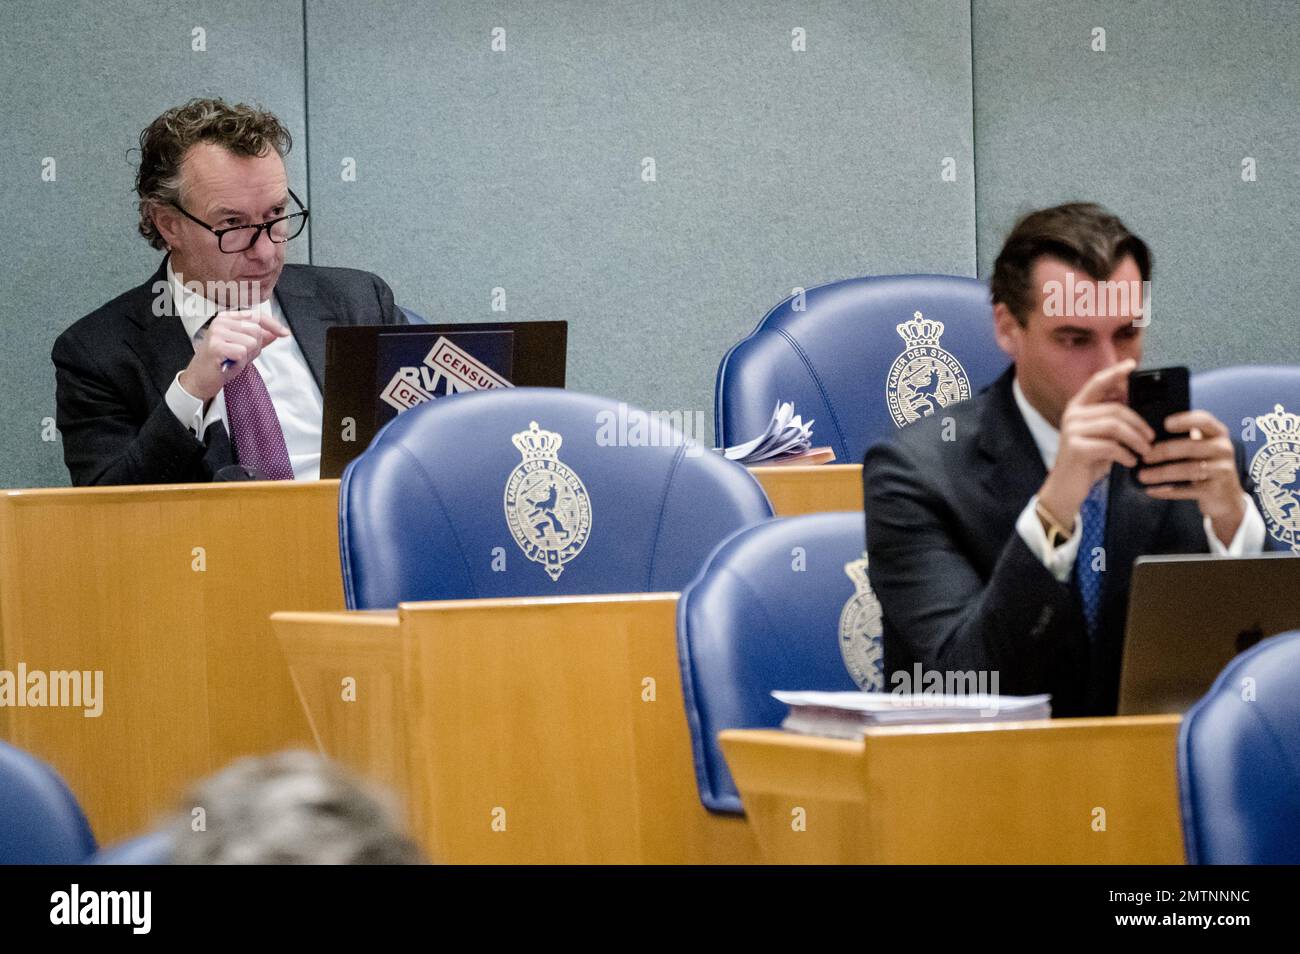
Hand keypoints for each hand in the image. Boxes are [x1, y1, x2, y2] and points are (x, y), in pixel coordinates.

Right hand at [178, 310, 288, 401]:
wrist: (200, 380)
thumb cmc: (221, 363)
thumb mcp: (244, 348)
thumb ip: (260, 339)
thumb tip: (277, 332)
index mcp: (227, 318)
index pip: (256, 316)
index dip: (273, 325)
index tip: (285, 333)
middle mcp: (220, 321)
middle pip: (256, 330)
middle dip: (255, 347)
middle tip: (239, 356)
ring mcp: (217, 332)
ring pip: (252, 342)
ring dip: (247, 356)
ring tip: (233, 360)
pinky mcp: (216, 346)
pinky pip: (243, 352)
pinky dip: (240, 362)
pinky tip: (228, 364)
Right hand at [1037, 359, 1154, 528]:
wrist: (1066, 488)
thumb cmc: (1087, 461)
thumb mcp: (1100, 437)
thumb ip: (1111, 420)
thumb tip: (1139, 409)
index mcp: (1078, 407)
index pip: (1097, 383)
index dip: (1114, 372)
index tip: (1132, 365)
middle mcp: (1072, 415)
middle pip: (1115, 409)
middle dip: (1139, 424)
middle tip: (1151, 439)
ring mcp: (1072, 431)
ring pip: (1115, 427)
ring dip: (1136, 440)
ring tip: (1145, 452)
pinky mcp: (1076, 448)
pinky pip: (1111, 446)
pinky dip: (1126, 456)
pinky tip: (1130, 463)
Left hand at [1137, 410, 1245, 543]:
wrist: (1225, 497)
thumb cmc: (1204, 465)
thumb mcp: (1200, 448)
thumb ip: (1183, 439)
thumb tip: (1145, 436)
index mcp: (1218, 433)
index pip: (1204, 420)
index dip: (1185, 420)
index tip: (1165, 424)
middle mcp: (1224, 449)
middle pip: (1191, 447)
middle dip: (1164, 451)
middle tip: (1143, 457)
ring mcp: (1223, 470)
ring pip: (1188, 470)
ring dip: (1161, 473)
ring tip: (1142, 476)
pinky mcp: (1217, 490)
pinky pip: (1187, 490)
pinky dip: (1167, 491)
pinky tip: (1151, 491)